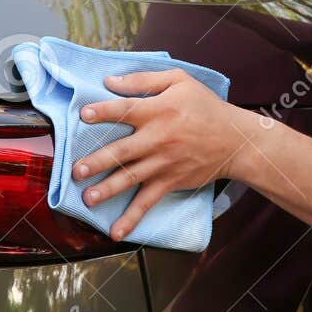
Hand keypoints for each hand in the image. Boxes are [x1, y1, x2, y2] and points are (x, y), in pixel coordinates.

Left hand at [72, 68, 260, 240]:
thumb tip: (110, 81)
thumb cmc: (205, 106)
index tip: (84, 115)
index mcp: (158, 111)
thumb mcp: (179, 81)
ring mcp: (163, 163)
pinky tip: (116, 231)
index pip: (126, 110)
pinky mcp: (170, 182)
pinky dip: (133, 218)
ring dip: (108, 190)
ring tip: (88, 199)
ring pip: (131, 178)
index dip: (104, 112)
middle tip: (77, 171)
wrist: (235, 140)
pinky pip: (148, 201)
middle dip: (98, 161)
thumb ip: (144, 79)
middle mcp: (158, 139)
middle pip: (123, 150)